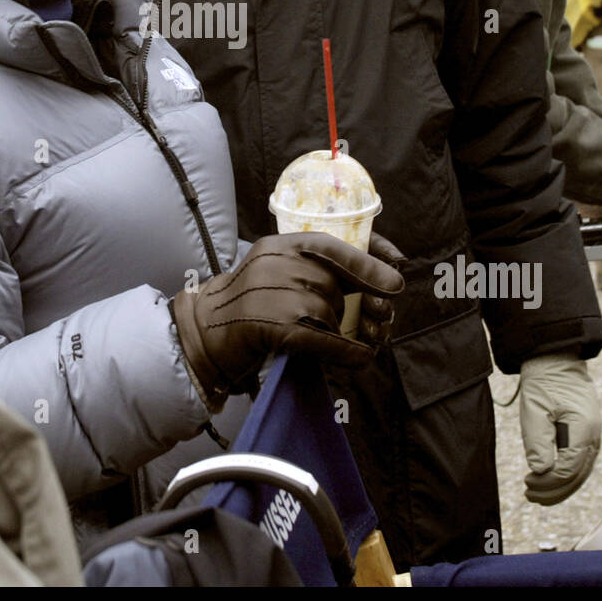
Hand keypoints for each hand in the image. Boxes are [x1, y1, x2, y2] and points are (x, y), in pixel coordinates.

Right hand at [171, 231, 403, 406]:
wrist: (202, 333)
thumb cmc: (248, 307)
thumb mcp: (278, 275)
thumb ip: (317, 272)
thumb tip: (382, 281)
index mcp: (279, 246)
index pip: (333, 243)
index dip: (371, 254)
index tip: (399, 265)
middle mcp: (275, 263)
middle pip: (335, 282)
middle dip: (363, 303)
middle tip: (380, 319)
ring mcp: (271, 294)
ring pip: (329, 311)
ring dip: (346, 331)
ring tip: (352, 342)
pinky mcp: (271, 327)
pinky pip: (322, 338)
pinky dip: (347, 351)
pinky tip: (362, 357)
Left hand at [519, 353, 600, 505]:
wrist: (557, 362)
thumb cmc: (544, 382)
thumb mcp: (535, 409)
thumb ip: (537, 440)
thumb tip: (540, 471)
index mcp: (583, 429)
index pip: (569, 470)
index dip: (549, 483)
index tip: (527, 483)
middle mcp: (594, 437)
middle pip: (577, 476)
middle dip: (553, 491)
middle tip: (529, 495)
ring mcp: (593, 437)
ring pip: (581, 473)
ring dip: (560, 487)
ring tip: (536, 493)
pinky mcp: (587, 436)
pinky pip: (580, 463)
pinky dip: (566, 475)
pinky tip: (549, 479)